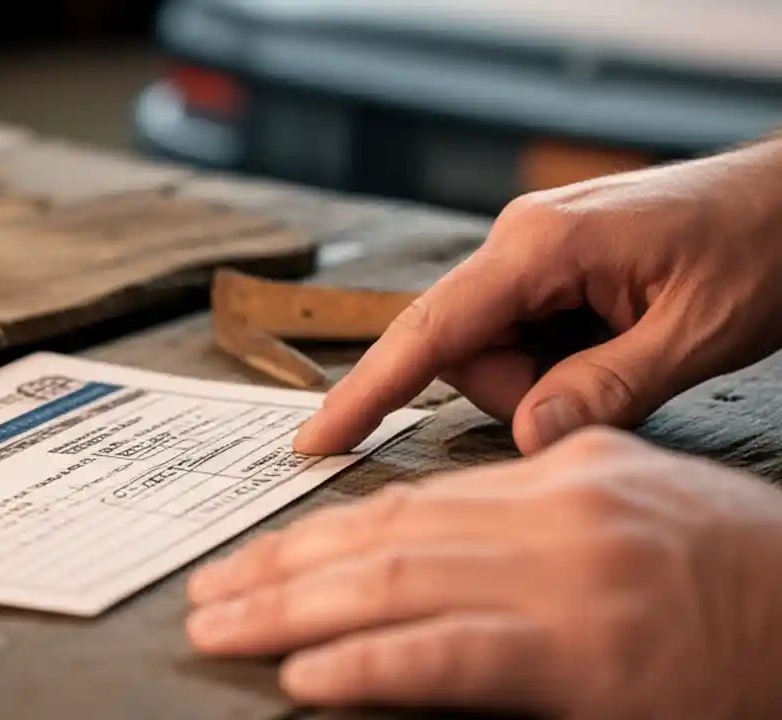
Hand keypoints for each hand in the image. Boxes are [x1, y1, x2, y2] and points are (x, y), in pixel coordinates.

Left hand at [186, 429, 781, 717]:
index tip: (256, 555)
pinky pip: (447, 655)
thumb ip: (534, 515)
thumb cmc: (739, 577)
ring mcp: (567, 584)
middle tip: (209, 592)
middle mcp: (553, 514)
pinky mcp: (583, 661)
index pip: (410, 499)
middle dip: (280, 567)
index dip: (318, 531)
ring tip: (222, 629)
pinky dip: (367, 665)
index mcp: (561, 474)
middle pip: (383, 533)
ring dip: (289, 610)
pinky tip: (307, 675)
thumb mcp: (630, 508)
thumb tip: (432, 542)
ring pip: (394, 584)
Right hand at [295, 139, 781, 454]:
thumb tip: (527, 438)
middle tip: (614, 382)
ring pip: (496, 355)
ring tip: (629, 355)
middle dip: (524, 393)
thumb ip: (606, 389)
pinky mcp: (550, 273)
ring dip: (552, 381)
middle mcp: (520, 244)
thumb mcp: (697, 332)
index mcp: (539, 247)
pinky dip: (565, 363)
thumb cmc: (762, 243)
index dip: (369, 391)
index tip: (318, 439)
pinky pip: (526, 340)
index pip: (429, 330)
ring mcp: (533, 257)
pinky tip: (619, 343)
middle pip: (466, 355)